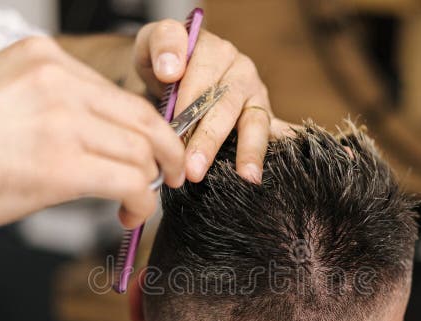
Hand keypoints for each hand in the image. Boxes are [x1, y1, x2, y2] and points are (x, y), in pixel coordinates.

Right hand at [0, 36, 184, 238]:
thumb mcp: (0, 99)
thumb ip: (51, 108)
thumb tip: (96, 141)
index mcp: (41, 57)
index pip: (117, 92)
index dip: (145, 126)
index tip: (153, 149)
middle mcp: (56, 80)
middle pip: (141, 117)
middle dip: (166, 151)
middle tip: (173, 175)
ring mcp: (60, 121)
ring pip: (140, 151)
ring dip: (151, 182)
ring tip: (137, 204)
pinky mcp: (61, 167)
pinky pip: (129, 182)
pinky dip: (141, 202)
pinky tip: (128, 215)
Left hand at [134, 21, 290, 183]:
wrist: (172, 79)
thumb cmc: (160, 68)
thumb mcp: (150, 47)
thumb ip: (161, 44)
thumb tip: (171, 70)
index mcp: (211, 49)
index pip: (201, 71)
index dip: (188, 95)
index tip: (177, 122)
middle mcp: (238, 68)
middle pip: (224, 104)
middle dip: (208, 138)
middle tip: (192, 168)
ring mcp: (255, 93)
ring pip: (253, 122)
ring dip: (248, 151)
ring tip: (246, 176)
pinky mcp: (264, 115)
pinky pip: (270, 135)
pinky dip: (266, 154)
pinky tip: (263, 173)